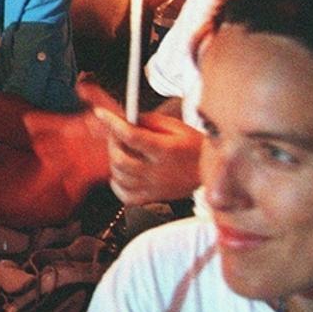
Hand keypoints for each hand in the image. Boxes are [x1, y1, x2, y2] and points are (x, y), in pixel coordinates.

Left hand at [79, 84, 201, 204]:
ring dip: (114, 161)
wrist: (211, 172)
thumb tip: (126, 118)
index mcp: (165, 151)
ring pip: (119, 177)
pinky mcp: (153, 198)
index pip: (131, 136)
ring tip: (123, 151)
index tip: (101, 113)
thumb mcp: (176, 126)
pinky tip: (123, 172)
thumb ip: (149, 121)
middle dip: (112, 143)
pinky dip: (117, 183)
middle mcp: (158, 172)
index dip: (113, 123)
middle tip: (116, 135)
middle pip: (120, 159)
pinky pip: (124, 196)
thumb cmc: (193, 146)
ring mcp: (155, 188)